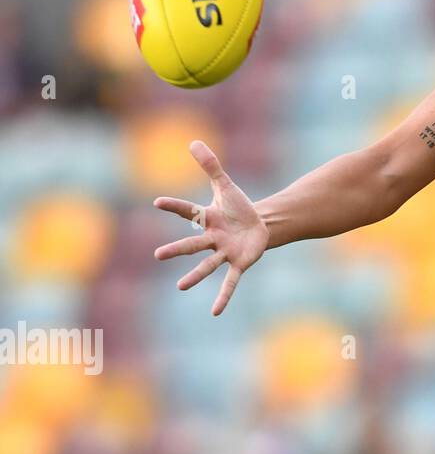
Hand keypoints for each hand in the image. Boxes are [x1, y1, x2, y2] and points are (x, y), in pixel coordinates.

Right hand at [153, 140, 268, 314]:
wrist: (258, 226)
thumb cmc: (237, 208)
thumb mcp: (225, 185)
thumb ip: (210, 166)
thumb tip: (194, 142)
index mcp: (207, 218)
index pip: (188, 211)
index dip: (174, 206)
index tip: (157, 202)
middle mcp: (211, 238)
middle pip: (192, 244)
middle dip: (177, 249)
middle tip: (158, 255)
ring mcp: (224, 252)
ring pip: (207, 265)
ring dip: (195, 276)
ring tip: (180, 286)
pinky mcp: (239, 263)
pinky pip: (230, 281)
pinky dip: (223, 296)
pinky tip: (215, 311)